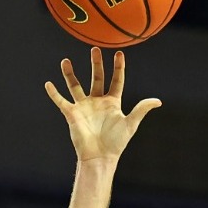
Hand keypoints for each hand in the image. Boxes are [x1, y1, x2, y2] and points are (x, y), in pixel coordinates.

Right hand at [45, 49, 161, 164]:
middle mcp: (97, 102)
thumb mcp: (131, 124)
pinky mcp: (72, 114)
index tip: (119, 54)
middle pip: (96, 78)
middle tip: (95, 49)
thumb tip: (158, 101)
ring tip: (65, 61)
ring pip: (75, 86)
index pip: (116, 80)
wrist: (99, 157)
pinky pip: (61, 101)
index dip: (118, 67)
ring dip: (69, 74)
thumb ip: (141, 109)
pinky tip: (48, 84)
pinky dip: (54, 93)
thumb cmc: (116, 143)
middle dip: (96, 64)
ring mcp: (84, 107)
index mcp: (112, 102)